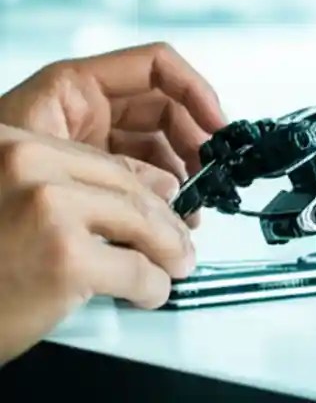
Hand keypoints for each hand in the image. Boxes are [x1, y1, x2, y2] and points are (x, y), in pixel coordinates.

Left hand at [0, 43, 226, 193]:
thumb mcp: (47, 159)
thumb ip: (115, 170)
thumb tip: (171, 189)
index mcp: (74, 86)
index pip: (156, 66)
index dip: (196, 90)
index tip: (217, 126)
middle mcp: (86, 107)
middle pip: (166, 109)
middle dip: (194, 140)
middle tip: (210, 176)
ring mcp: (90, 140)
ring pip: (159, 146)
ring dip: (183, 173)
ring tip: (192, 208)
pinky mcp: (89, 174)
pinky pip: (141, 175)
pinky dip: (163, 194)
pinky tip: (171, 218)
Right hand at [0, 124, 194, 364]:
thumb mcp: (11, 201)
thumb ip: (66, 185)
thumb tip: (155, 187)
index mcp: (13, 144)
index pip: (100, 160)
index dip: (140, 187)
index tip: (164, 203)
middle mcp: (28, 167)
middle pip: (125, 188)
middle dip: (161, 219)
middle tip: (177, 242)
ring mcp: (49, 211)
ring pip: (141, 225)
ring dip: (167, 249)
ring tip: (175, 264)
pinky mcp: (66, 260)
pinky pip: (136, 270)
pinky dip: (151, 286)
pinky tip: (150, 293)